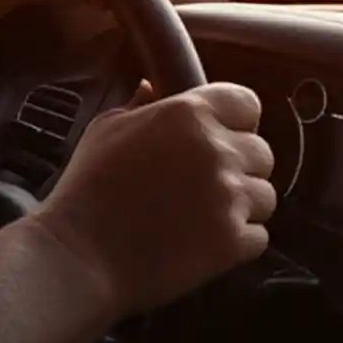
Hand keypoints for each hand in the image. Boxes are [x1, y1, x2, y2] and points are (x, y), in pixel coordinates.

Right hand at [31, 82, 275, 315]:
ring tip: (203, 217)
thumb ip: (140, 105)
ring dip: (242, 207)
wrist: (78, 256)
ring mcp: (229, 196)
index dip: (238, 122)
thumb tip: (152, 86)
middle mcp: (218, 149)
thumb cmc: (87, 190)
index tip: (222, 138)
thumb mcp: (106, 129)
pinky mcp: (232, 240)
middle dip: (241, 168)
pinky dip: (238, 242)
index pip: (248, 104)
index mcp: (190, 113)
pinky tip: (204, 243)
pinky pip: (259, 236)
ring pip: (265, 195)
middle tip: (205, 186)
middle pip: (262, 153)